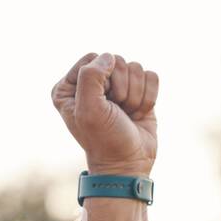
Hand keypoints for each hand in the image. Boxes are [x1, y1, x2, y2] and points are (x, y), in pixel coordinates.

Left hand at [52, 52, 157, 176]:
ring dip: (135, 95)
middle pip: (116, 60)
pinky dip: (149, 97)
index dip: (102, 79)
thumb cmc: (104, 139)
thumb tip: (109, 57)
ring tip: (126, 115)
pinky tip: (138, 114)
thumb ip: (90, 77)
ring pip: (136, 67)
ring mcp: (115, 86)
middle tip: (115, 112)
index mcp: (69, 87)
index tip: (100, 104)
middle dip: (121, 88)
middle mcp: (91, 83)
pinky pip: (151, 76)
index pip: (93, 58)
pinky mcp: (138, 91)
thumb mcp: (89, 110)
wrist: (127, 163)